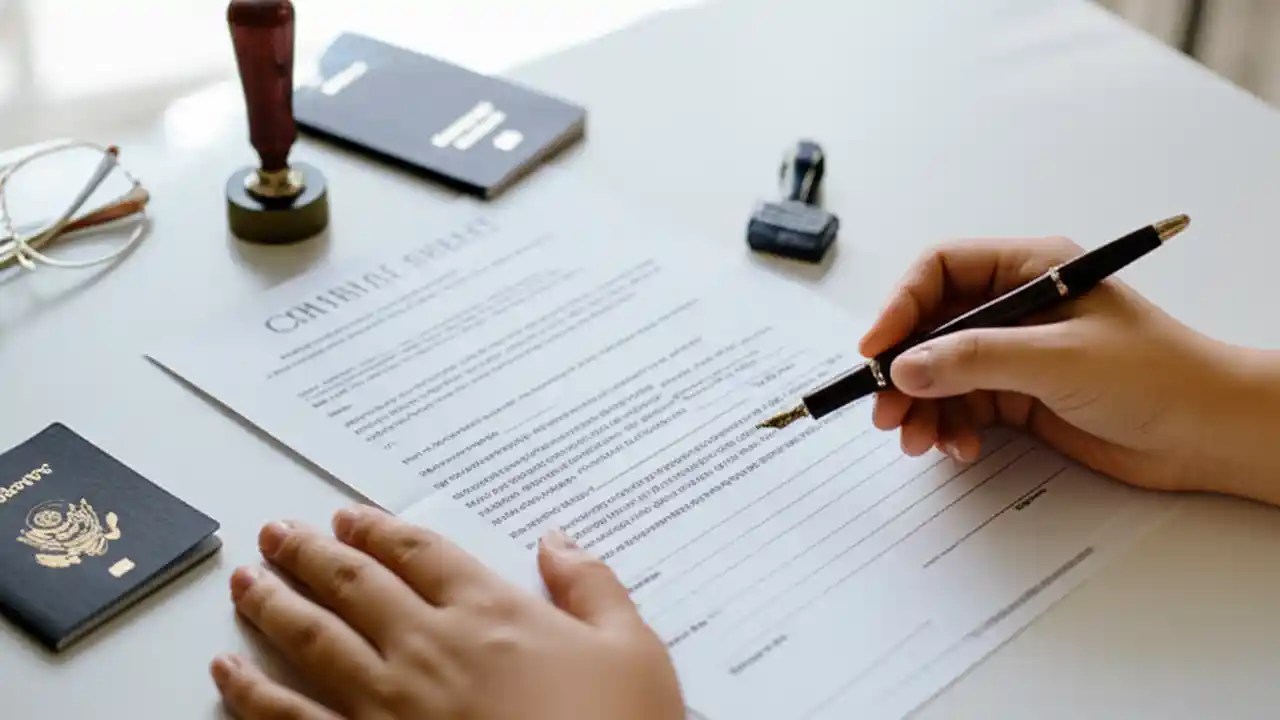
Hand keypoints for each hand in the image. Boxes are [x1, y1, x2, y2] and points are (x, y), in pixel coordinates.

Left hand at [209, 507, 684, 719]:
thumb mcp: (634, 651)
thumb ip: (593, 588)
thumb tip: (559, 541)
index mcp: (491, 613)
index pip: (420, 554)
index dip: (378, 531)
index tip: (349, 519)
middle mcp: (428, 647)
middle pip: (353, 584)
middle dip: (309, 553)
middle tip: (278, 533)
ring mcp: (387, 704)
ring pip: (312, 639)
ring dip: (272, 605)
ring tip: (246, 581)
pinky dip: (250, 694)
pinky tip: (226, 675)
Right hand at [858, 236, 1255, 494]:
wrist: (1208, 435)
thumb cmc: (1157, 376)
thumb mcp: (1058, 360)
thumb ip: (976, 360)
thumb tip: (905, 367)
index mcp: (1029, 269)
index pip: (939, 272)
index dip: (900, 306)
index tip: (876, 349)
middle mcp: (1015, 307)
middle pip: (930, 328)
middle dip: (902, 369)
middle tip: (883, 408)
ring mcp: (1014, 354)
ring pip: (939, 373)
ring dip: (920, 406)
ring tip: (916, 440)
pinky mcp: (1018, 397)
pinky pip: (961, 407)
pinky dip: (949, 427)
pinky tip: (958, 448)